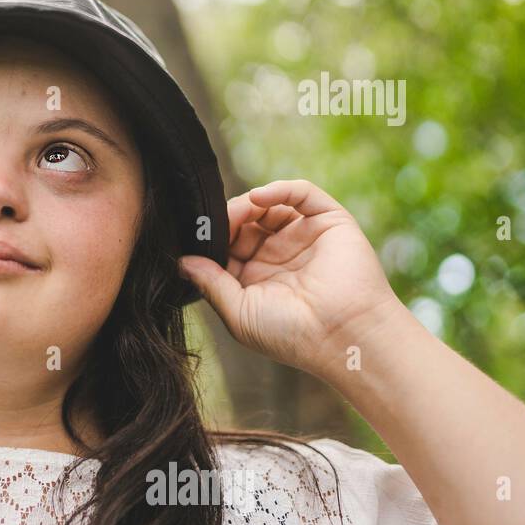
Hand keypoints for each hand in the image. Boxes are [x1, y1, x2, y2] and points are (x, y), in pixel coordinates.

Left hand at [177, 179, 403, 377]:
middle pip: (244, 222)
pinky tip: (258, 197)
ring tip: (238, 212)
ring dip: (247, 203)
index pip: (226, 246)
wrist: (343, 336)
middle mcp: (279, 254)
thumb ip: (211, 284)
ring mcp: (303, 236)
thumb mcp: (239, 312)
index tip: (194, 236)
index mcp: (257, 277)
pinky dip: (279, 189)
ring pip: (269, 204)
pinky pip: (302, 194)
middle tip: (211, 222)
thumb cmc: (291, 334)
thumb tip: (181, 261)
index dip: (211, 239)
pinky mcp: (329, 222)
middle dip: (226, 219)